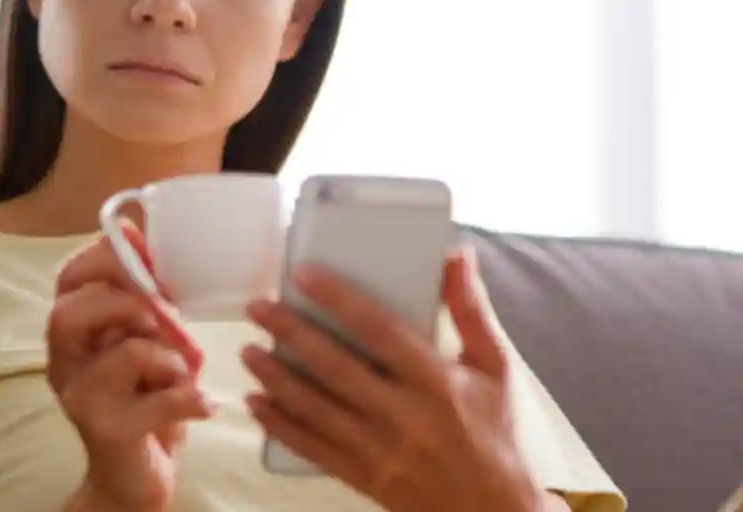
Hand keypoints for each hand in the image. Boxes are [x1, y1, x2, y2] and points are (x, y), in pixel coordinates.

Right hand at [49, 224, 213, 511]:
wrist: (133, 475)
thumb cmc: (144, 396)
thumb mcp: (145, 339)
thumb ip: (144, 299)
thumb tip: (142, 233)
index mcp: (73, 334)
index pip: (66, 280)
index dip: (103, 259)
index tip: (142, 256)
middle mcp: (65, 364)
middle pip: (68, 314)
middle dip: (126, 302)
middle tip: (163, 316)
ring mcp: (82, 400)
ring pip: (124, 355)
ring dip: (168, 355)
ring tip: (182, 371)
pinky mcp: (110, 433)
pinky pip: (157, 402)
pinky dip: (190, 397)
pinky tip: (203, 403)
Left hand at [241, 247, 551, 511]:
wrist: (494, 510)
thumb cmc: (494, 431)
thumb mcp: (494, 366)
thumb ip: (470, 309)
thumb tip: (457, 256)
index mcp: (436, 381)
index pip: (378, 330)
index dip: (338, 299)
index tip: (304, 275)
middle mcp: (404, 415)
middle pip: (335, 367)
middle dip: (291, 333)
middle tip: (259, 307)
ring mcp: (380, 449)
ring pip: (315, 408)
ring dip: (276, 377)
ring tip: (248, 350)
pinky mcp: (364, 476)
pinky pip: (312, 448)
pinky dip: (280, 425)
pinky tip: (256, 403)